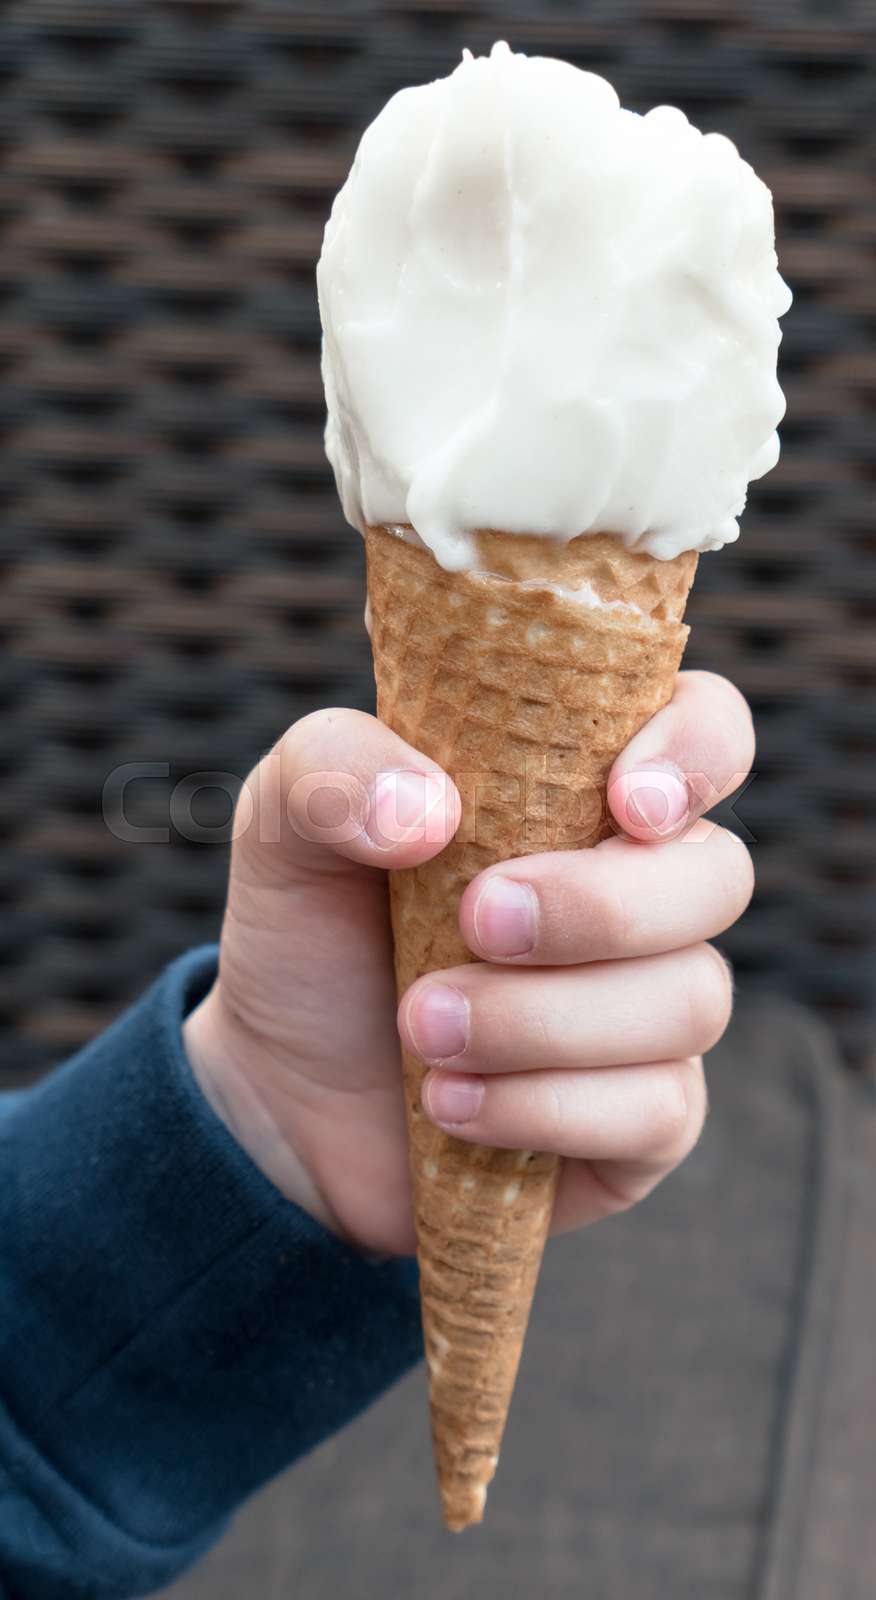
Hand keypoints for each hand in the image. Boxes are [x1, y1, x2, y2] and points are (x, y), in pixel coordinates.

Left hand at [184, 672, 753, 1255]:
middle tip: (473, 920)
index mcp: (582, 790)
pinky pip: (658, 1109)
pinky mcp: (645, 1119)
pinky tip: (449, 1103)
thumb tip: (430, 809)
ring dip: (542, 1019)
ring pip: (687, 1000)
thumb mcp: (287, 827)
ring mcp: (653, 1008)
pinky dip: (543, 1107)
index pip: (707, 733)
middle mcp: (641, 891)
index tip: (623, 800)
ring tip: (420, 1028)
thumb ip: (334, 774)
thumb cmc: (314, 934)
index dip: (696, 753)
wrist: (282, 1093)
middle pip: (717, 876)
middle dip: (600, 906)